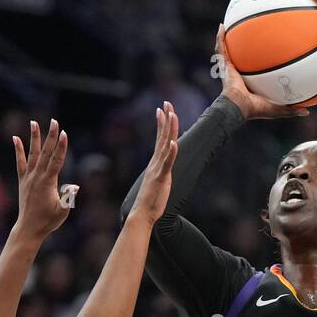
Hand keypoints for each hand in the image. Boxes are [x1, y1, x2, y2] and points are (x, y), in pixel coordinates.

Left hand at [13, 118, 77, 245]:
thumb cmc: (48, 221)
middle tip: (54, 121)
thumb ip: (69, 199)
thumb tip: (73, 187)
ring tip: (34, 122)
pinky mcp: (23, 181)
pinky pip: (20, 163)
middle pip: (46, 153)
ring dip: (34, 138)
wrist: (29, 228)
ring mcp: (29, 178)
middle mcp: (37, 177)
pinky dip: (18, 150)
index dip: (61, 147)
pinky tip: (15, 138)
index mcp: (48, 182)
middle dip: (51, 136)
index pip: (56, 161)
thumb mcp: (62, 212)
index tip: (64, 133)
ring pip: (33, 154)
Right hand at [131, 103, 178, 224]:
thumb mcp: (157, 182)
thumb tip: (161, 168)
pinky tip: (174, 142)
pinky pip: (167, 163)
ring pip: (165, 145)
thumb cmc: (149, 201)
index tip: (161, 109)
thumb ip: (159, 173)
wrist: (142, 214)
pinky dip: (171, 152)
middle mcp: (156, 162)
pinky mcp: (162, 178)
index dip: (161, 123)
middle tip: (166, 102)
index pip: (159, 139)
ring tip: (172, 114)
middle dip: (166, 118)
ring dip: (169, 129)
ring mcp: (158, 169)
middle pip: (162, 136)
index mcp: (155, 163)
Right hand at [215, 25, 308, 119]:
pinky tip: (222, 26)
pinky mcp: (225, 65)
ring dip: (228, 40)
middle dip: (242, 49)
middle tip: (248, 37)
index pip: (254, 72)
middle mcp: (238, 75)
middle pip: (240, 58)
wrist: (238, 107)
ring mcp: (230, 69)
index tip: (264, 55)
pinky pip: (221, 49)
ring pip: (229, 51)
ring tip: (230, 26)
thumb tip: (307, 113)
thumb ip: (291, 109)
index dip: (257, 64)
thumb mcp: (277, 109)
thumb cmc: (255, 109)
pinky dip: (220, 37)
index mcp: (249, 84)